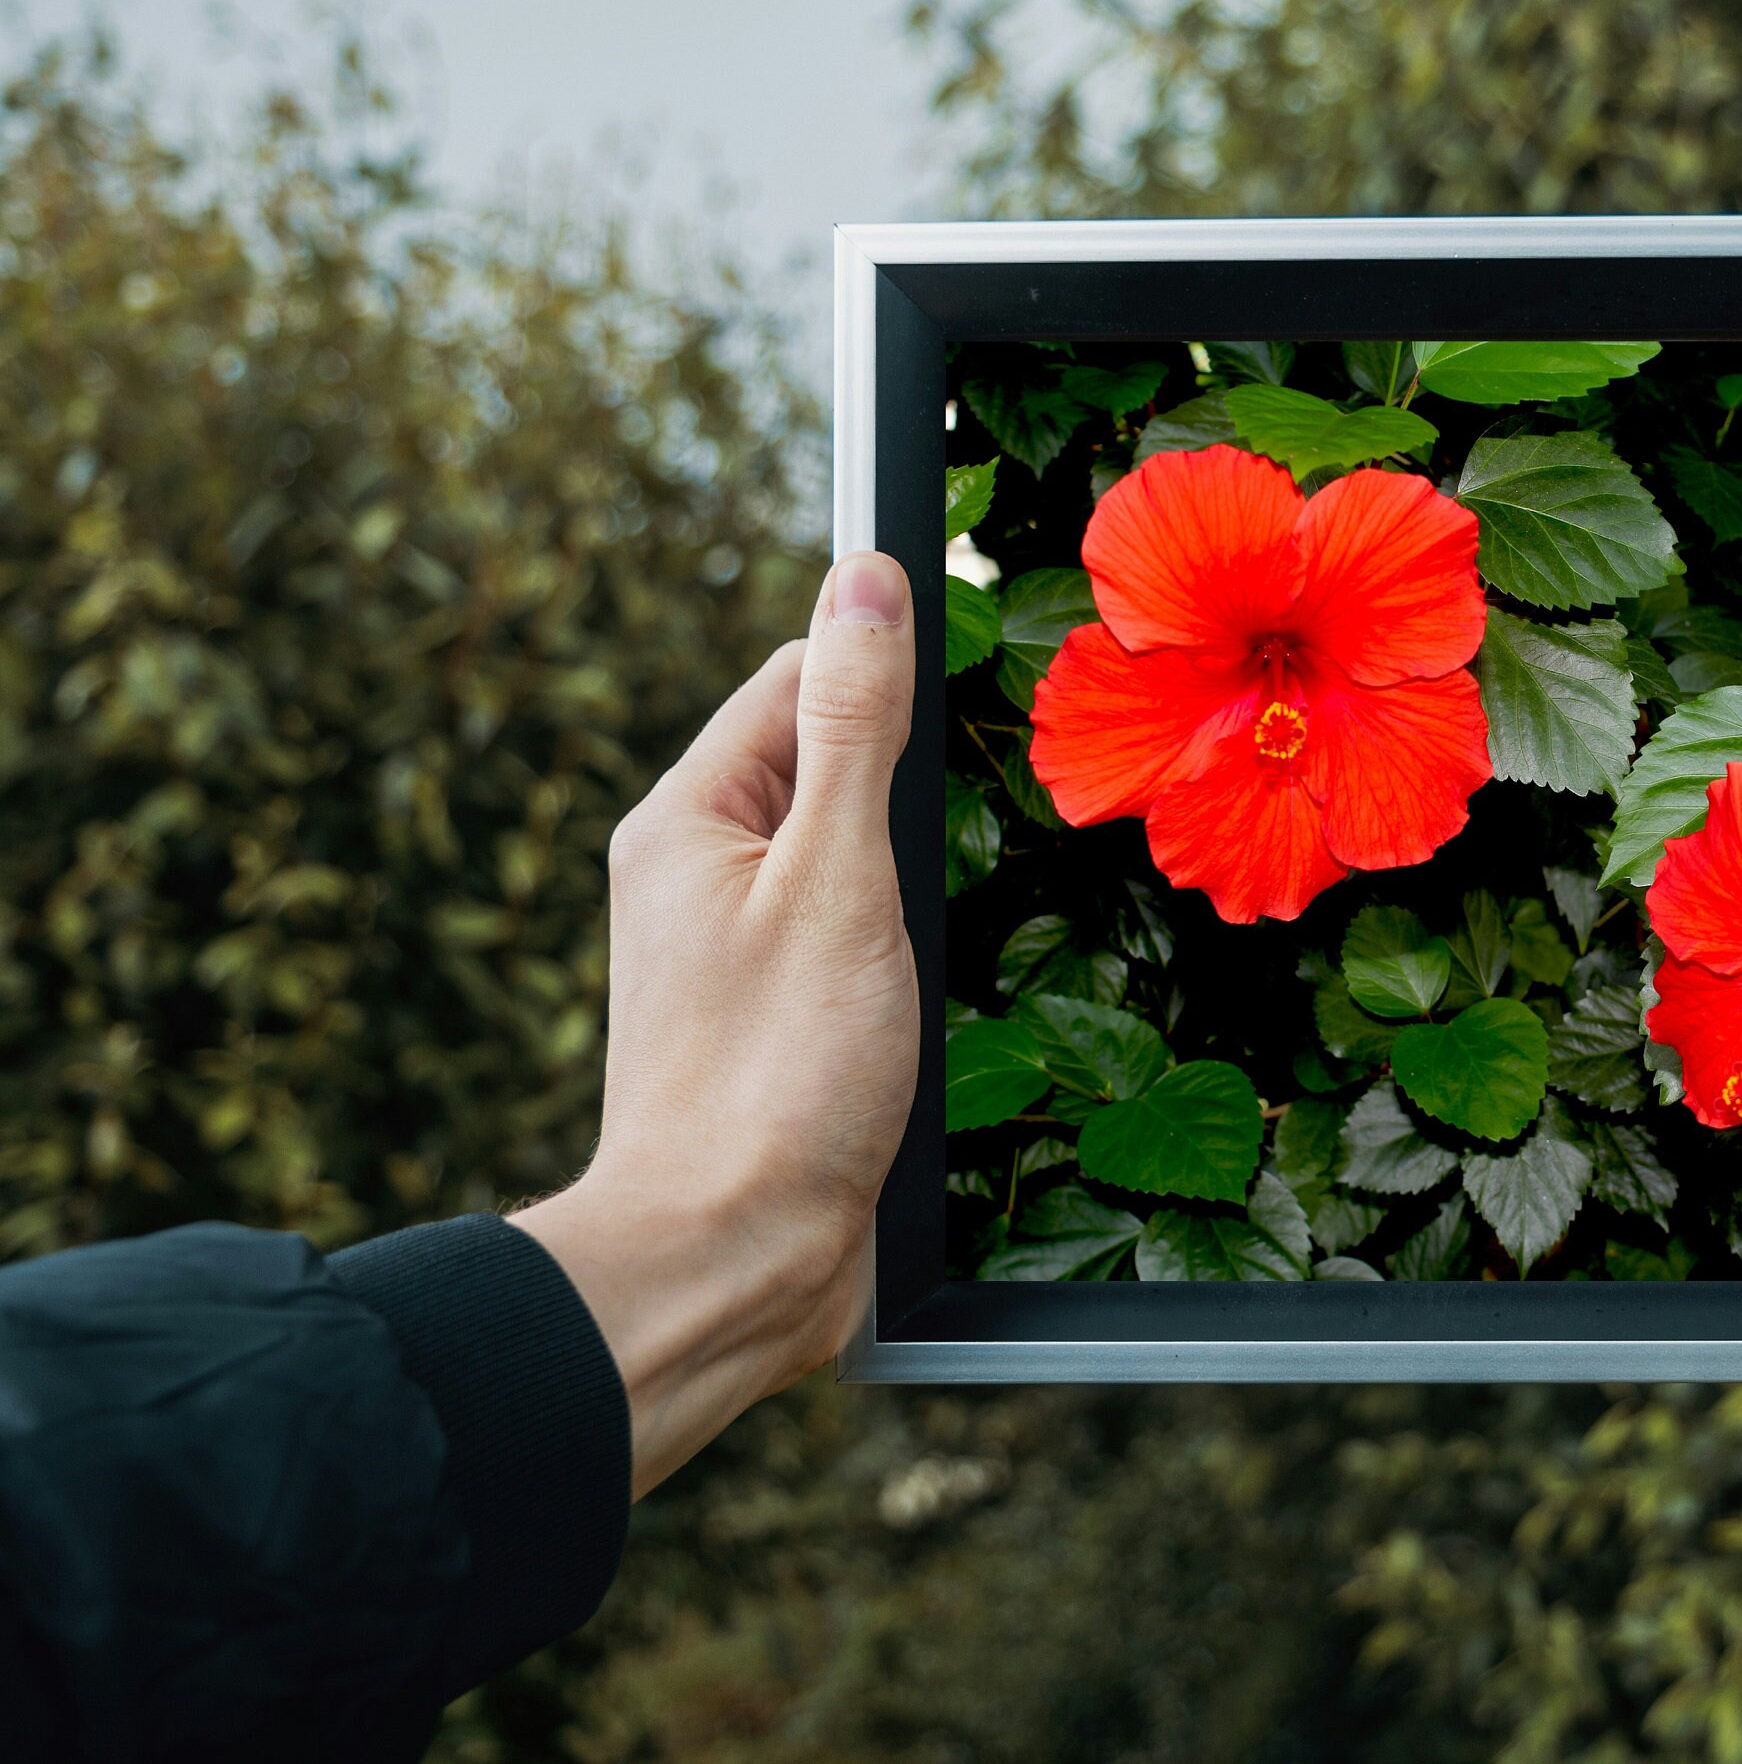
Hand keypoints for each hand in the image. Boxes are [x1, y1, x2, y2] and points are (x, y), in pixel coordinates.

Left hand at [513, 551, 918, 1496]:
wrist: (730, 1262)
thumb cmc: (776, 1076)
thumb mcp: (837, 875)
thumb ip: (857, 722)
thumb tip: (866, 579)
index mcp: (685, 819)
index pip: (796, 677)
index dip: (881, 676)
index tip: (956, 707)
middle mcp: (694, 875)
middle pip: (825, 767)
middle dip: (900, 795)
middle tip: (933, 861)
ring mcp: (728, 954)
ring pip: (846, 862)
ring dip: (902, 887)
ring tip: (917, 949)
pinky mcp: (768, 1025)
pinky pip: (847, 943)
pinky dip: (895, 956)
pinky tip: (913, 1005)